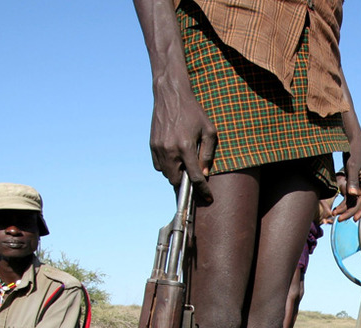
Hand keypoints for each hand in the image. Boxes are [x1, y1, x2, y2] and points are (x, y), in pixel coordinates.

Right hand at [149, 84, 216, 203]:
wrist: (170, 95)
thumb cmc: (193, 112)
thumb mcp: (209, 130)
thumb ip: (207, 153)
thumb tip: (204, 173)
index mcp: (186, 147)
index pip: (195, 177)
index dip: (203, 190)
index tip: (208, 198)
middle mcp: (170, 150)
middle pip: (176, 181)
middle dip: (186, 184)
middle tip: (194, 181)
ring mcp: (159, 148)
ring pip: (166, 175)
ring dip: (176, 176)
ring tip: (184, 168)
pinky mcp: (152, 145)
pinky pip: (158, 166)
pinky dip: (166, 168)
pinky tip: (174, 160)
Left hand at [333, 137, 360, 221]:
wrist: (351, 142)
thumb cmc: (354, 152)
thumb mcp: (352, 166)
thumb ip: (353, 181)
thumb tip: (353, 195)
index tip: (354, 219)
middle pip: (359, 204)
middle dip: (349, 212)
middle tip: (339, 219)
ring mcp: (359, 186)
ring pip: (353, 202)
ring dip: (345, 209)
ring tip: (334, 215)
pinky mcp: (353, 183)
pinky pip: (349, 197)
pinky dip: (342, 202)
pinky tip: (335, 208)